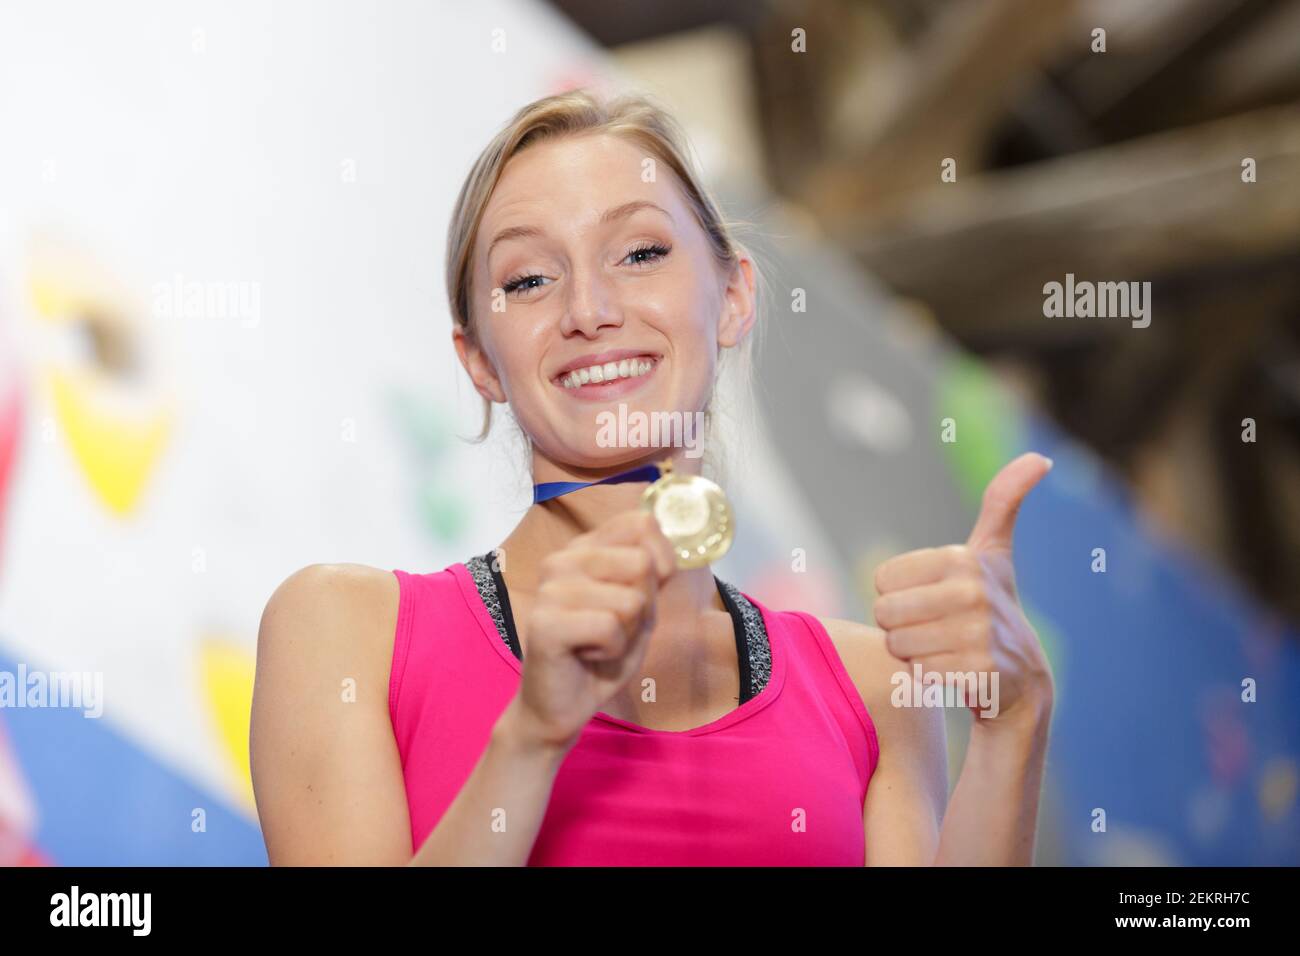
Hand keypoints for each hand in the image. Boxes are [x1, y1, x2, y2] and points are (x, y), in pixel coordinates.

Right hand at [512, 511, 675, 752]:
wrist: (562, 705)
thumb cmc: (602, 653)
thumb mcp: (640, 608)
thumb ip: (651, 574)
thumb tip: (664, 551)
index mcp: (584, 548)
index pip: (641, 523)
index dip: (662, 559)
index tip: (647, 591)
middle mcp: (562, 558)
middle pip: (642, 563)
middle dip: (643, 606)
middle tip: (614, 627)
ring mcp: (550, 587)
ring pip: (632, 600)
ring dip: (627, 633)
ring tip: (598, 643)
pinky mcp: (545, 622)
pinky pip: (611, 628)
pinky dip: (612, 651)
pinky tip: (587, 655)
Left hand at [873, 452, 1054, 728]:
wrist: (1021, 676)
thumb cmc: (992, 605)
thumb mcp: (993, 551)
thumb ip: (1003, 501)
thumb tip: (1040, 457)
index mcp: (962, 558)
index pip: (881, 580)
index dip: (899, 595)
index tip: (931, 599)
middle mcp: (972, 592)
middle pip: (885, 613)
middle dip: (901, 626)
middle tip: (935, 628)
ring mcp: (977, 634)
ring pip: (898, 644)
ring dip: (912, 652)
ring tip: (944, 647)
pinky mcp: (978, 672)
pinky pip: (917, 673)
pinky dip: (927, 676)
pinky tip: (953, 670)